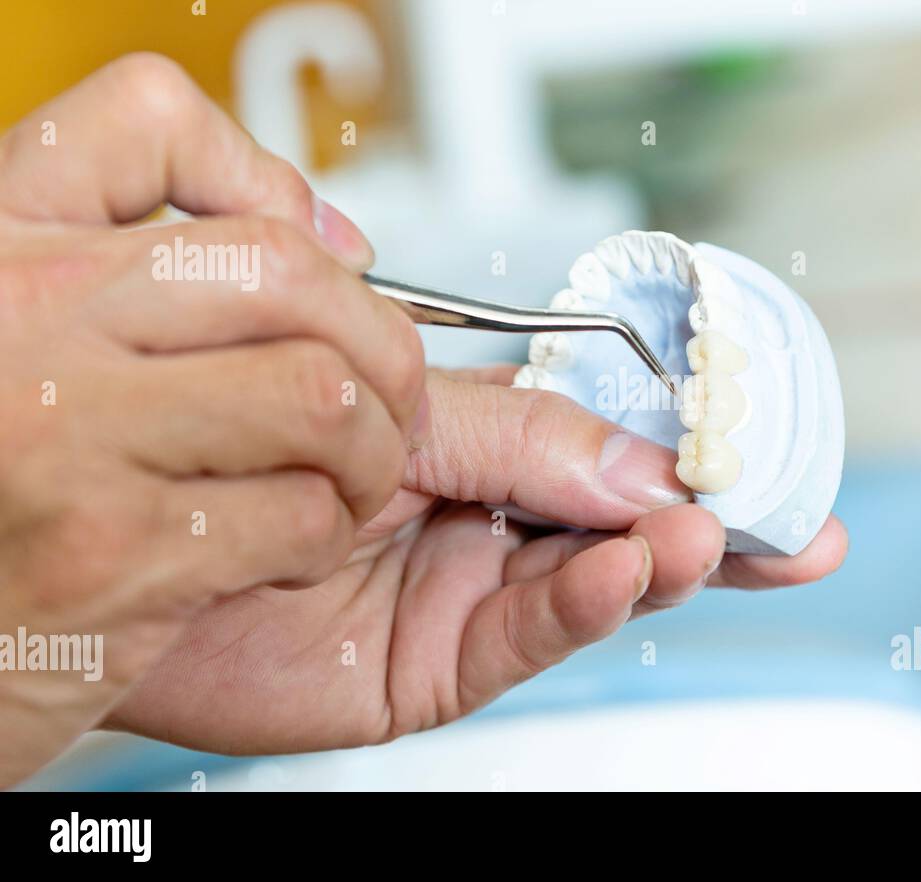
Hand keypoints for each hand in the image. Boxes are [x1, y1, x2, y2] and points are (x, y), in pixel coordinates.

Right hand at [0, 54, 425, 785]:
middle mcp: (21, 318)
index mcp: (1, 252)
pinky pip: (300, 512)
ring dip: (371, 452)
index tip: (323, 249)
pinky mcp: (111, 553)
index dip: (259, 171)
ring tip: (345, 483)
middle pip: (286, 269)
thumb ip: (147, 278)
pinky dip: (325, 535)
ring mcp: (63, 435)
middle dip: (381, 342)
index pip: (142, 119)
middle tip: (387, 398)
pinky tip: (282, 553)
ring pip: (322, 392)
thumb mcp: (25, 349)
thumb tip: (336, 240)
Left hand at [105, 366, 848, 753]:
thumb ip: (527, 435)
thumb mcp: (405, 410)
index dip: (696, 449)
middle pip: (634, 523)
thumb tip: (648, 467)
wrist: (145, 537)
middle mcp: (496, 522)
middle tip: (791, 523)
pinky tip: (627, 572)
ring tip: (711, 537)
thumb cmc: (254, 447)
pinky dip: (585, 603)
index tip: (767, 448)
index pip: (620, 443)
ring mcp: (477, 594)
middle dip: (718, 523)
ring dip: (663, 562)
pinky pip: (530, 631)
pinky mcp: (446, 662)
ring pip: (596, 581)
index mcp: (493, 445)